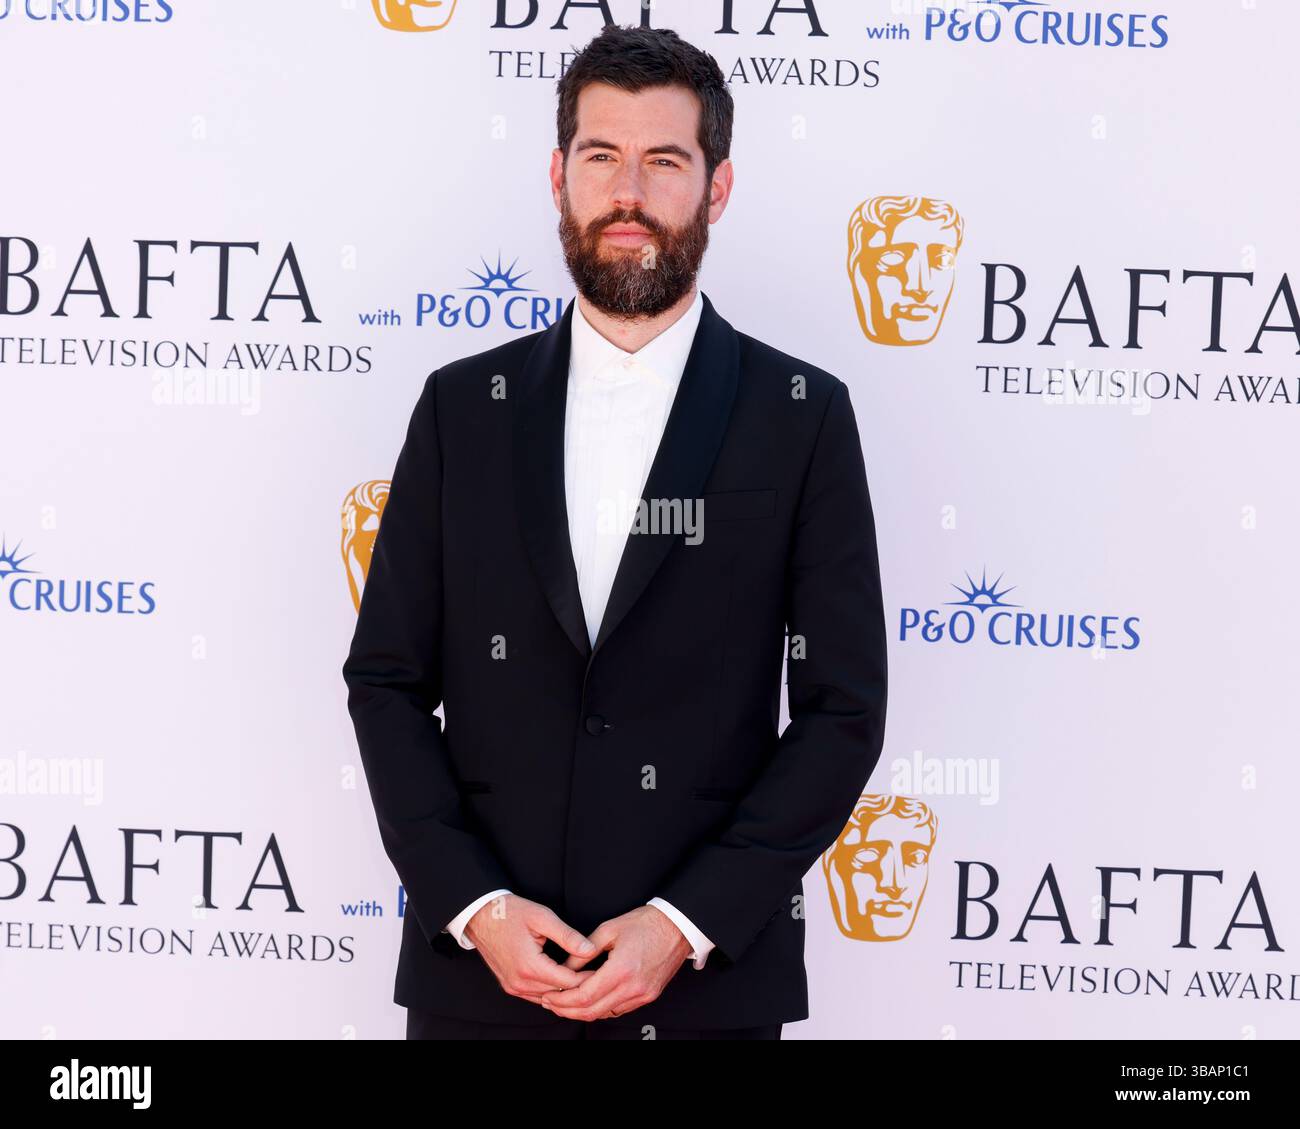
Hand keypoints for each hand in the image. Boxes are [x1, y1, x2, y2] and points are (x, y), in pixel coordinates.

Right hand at [465, 893, 598, 1006]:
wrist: (480, 915)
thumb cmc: (510, 913)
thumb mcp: (542, 917)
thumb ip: (567, 936)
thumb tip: (590, 950)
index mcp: (530, 966)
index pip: (567, 982)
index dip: (588, 978)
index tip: (602, 971)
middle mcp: (520, 982)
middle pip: (559, 994)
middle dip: (579, 986)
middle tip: (598, 976)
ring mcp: (513, 987)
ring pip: (548, 998)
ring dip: (565, 991)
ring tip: (584, 978)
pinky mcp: (510, 986)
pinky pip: (535, 996)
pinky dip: (551, 991)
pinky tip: (563, 981)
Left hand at [539, 905, 692, 1021]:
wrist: (677, 927)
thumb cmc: (646, 923)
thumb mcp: (609, 930)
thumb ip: (583, 951)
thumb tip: (564, 967)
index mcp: (621, 969)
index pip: (584, 996)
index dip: (562, 999)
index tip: (549, 995)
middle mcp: (633, 988)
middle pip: (592, 1011)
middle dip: (567, 1010)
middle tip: (551, 1003)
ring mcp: (642, 995)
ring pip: (605, 1014)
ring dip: (583, 1012)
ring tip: (566, 1003)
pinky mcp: (648, 996)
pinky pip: (619, 1010)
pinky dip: (601, 1008)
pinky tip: (590, 1000)